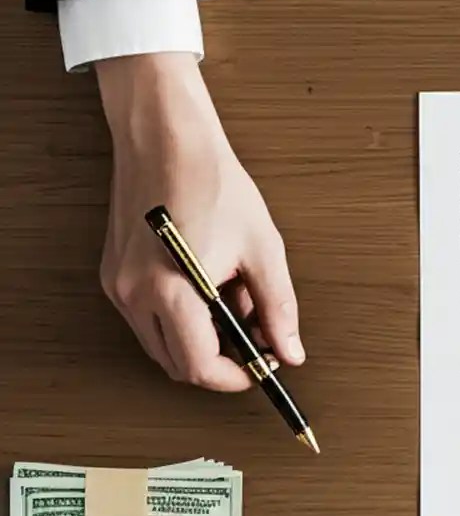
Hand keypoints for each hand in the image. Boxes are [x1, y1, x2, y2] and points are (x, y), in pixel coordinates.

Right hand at [95, 53, 302, 390]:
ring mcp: (118, 285)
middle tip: (255, 340)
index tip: (262, 368)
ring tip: (233, 303)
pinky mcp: (113, 274)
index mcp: (171, 290)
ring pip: (161, 345)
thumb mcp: (262, 249)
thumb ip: (278, 308)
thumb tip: (290, 351)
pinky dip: (180, 320)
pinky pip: (147, 319)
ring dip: (199, 342)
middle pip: (177, 364)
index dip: (236, 377)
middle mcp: (134, 293)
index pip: (199, 367)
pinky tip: (208, 289)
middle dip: (219, 362)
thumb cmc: (213, 182)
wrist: (166, 138)